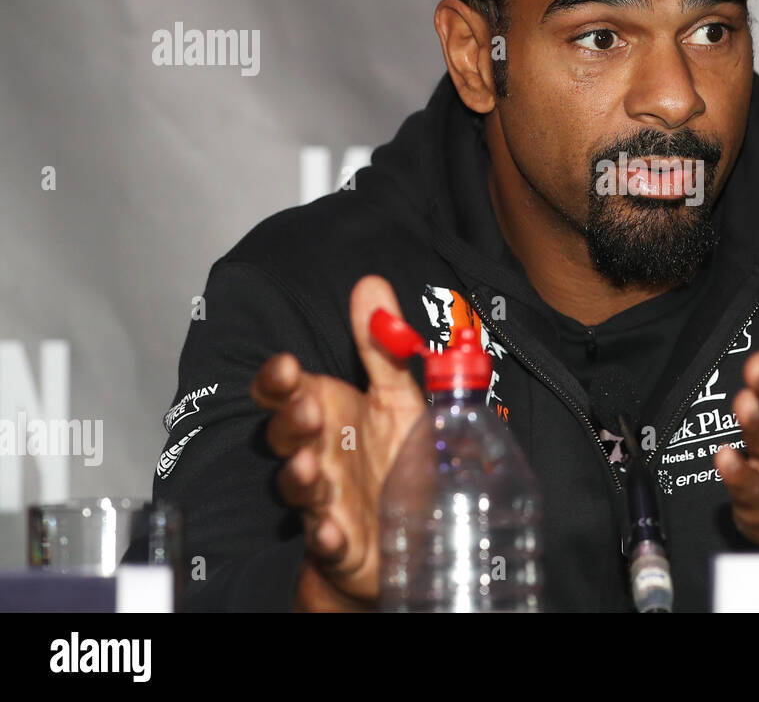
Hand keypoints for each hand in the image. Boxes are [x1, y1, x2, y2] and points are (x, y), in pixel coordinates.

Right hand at [251, 275, 425, 610]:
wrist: (413, 527)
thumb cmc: (396, 456)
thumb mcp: (398, 396)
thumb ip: (382, 346)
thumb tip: (371, 283)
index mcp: (328, 413)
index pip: (285, 392)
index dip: (278, 380)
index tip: (286, 365)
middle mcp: (317, 454)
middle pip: (285, 437)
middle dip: (291, 422)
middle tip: (309, 409)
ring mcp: (325, 500)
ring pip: (298, 489)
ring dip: (300, 478)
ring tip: (310, 467)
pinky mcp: (341, 543)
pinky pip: (326, 542)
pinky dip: (324, 538)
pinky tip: (330, 531)